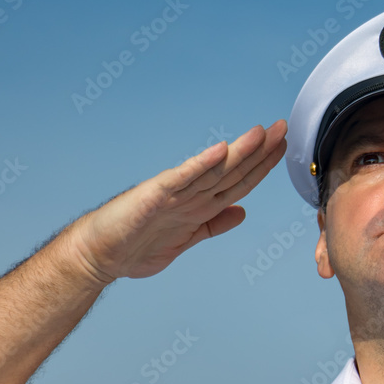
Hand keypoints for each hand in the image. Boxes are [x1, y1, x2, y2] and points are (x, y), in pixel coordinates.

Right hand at [66, 120, 286, 282]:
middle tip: (283, 128)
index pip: (239, 182)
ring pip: (214, 171)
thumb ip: (213, 224)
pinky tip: (222, 150)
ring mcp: (174, 194)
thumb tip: (242, 213)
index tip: (282, 147)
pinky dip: (203, 165)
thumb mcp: (188, 238)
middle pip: (232, 171)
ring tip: (262, 133)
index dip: (262, 166)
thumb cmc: (137, 247)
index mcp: (200, 206)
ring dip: (239, 152)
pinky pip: (183, 179)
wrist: (100, 255)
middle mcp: (190, 195)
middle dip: (259, 151)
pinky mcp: (155, 196)